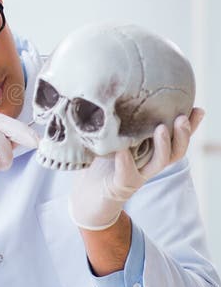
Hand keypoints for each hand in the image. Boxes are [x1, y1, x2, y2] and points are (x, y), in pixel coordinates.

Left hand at [69, 108, 204, 230]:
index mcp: (152, 151)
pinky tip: (123, 152)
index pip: (176, 138)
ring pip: (159, 163)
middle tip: (182, 117)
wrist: (88, 194)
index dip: (190, 126)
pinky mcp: (121, 185)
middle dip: (182, 135)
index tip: (198, 109)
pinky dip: (126, 162)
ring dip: (162, 146)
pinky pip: (127, 174)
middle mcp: (149, 164)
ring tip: (161, 129)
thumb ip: (123, 122)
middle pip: (175, 151)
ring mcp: (137, 175)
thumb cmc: (103, 161)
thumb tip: (123, 92)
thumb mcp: (114, 138)